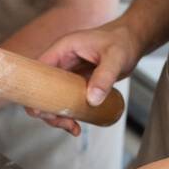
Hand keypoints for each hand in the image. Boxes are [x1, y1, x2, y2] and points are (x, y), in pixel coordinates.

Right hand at [27, 16, 143, 134]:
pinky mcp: (74, 83)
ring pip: (51, 98)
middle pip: (41, 89)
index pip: (37, 71)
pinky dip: (67, 115)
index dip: (35, 92)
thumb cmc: (122, 41)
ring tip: (73, 127)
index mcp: (62, 49)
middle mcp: (60, 61)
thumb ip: (104, 77)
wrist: (132, 41)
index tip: (45, 111)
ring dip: (57, 116)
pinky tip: (77, 125)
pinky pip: (64, 101)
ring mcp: (67, 74)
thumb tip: (92, 100)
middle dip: (48, 110)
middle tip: (64, 122)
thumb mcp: (115, 58)